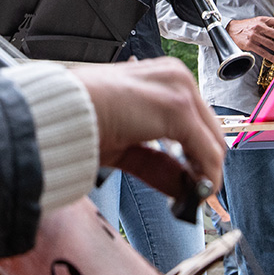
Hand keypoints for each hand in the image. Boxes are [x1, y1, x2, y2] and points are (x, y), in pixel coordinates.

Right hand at [69, 58, 226, 195]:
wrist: (60, 113)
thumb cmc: (80, 121)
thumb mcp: (127, 145)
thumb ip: (158, 162)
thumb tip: (182, 187)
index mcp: (162, 78)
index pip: (195, 121)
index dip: (196, 155)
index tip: (189, 181)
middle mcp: (176, 77)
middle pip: (210, 131)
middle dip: (203, 167)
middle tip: (191, 194)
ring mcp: (179, 89)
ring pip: (213, 142)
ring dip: (204, 174)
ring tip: (187, 197)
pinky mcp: (178, 108)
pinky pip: (208, 152)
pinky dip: (205, 178)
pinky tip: (189, 195)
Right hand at [226, 15, 273, 62]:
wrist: (231, 30)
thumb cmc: (246, 26)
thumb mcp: (258, 21)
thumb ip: (269, 25)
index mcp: (262, 20)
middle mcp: (259, 27)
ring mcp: (254, 36)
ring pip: (272, 44)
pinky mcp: (250, 44)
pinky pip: (263, 52)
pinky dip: (271, 57)